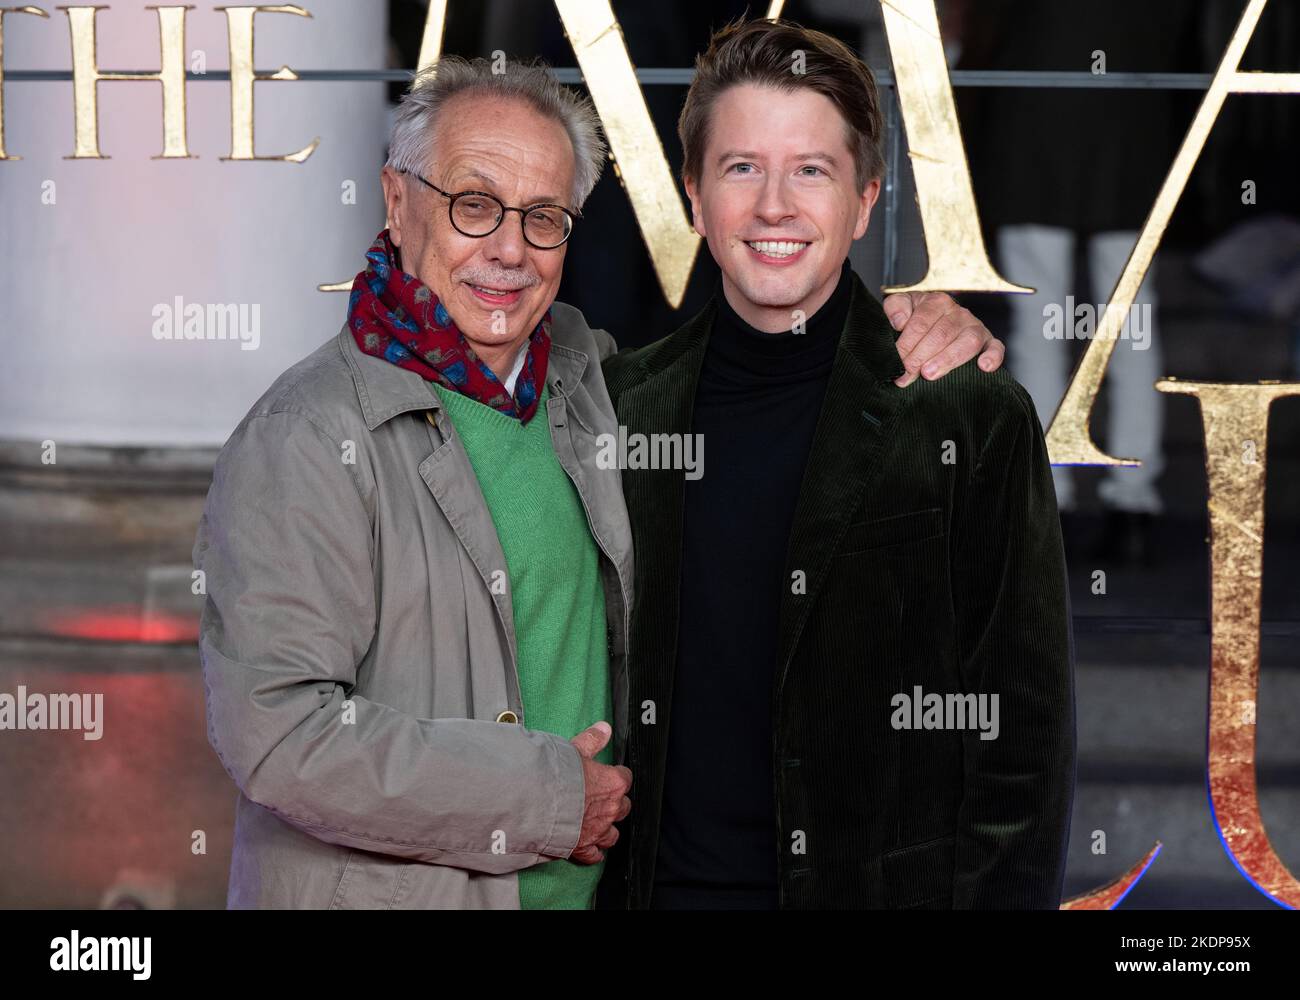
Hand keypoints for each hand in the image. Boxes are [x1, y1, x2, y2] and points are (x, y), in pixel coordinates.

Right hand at [569, 721, 631, 864]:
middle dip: (615, 803)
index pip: (625, 778)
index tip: (610, 775)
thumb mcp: (575, 749)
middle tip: (602, 798)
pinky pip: (595, 855)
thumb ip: (592, 739)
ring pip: (613, 834)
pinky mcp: (583, 847)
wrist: (536, 801)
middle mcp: (610, 808)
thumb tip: (604, 728)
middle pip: (623, 807)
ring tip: (598, 823)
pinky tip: (591, 849)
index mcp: (612, 783)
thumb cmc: (555, 774)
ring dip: (607, 828)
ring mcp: (598, 830)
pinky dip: (594, 852)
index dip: (617, 776)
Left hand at [882, 291, 1004, 386]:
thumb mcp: (903, 306)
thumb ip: (896, 306)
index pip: (921, 323)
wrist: (937, 322)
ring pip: (967, 342)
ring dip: (947, 359)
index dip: (907, 344)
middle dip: (921, 356)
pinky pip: (996, 347)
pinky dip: (993, 356)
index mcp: (937, 302)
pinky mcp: (989, 342)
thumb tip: (900, 322)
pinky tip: (983, 367)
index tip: (897, 362)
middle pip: (941, 334)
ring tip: (929, 374)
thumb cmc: (918, 317)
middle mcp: (959, 313)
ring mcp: (976, 327)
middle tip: (906, 374)